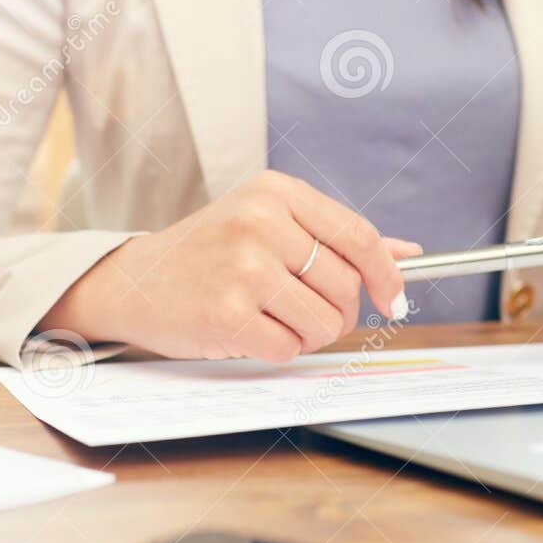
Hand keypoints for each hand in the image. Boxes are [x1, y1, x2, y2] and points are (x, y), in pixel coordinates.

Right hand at [40, 170, 418, 361]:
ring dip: (309, 334)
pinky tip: (250, 332)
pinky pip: (290, 349)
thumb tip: (407, 253)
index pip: (358, 236)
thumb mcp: (267, 225)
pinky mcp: (227, 315)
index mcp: (275, 193)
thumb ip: (335, 237)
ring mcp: (242, 269)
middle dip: (338, 311)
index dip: (386, 275)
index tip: (395, 299)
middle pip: (345, 286)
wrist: (136, 281)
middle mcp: (259, 223)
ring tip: (274, 320)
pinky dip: (279, 349)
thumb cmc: (208, 253)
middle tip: (306, 312)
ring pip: (324, 323)